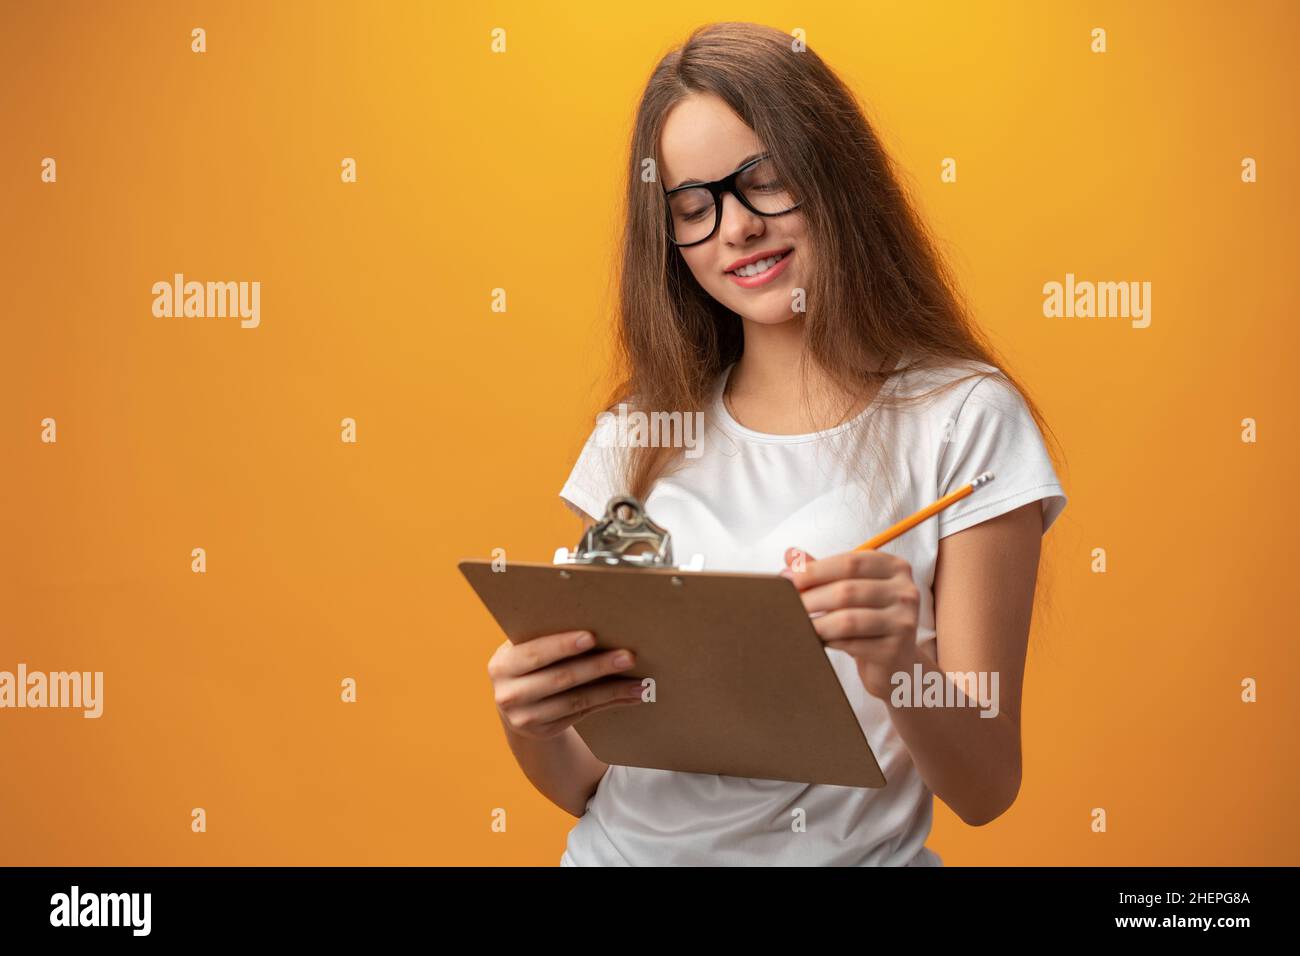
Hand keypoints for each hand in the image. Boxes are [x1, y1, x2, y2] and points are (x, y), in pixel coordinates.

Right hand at [487, 629, 644, 739]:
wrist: (517, 703)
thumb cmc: (531, 661)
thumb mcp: (526, 649)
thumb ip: (546, 636)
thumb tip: (598, 619)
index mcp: (502, 665)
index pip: (535, 653)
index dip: (562, 645)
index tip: (591, 637)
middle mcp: (509, 694)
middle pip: (560, 679)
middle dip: (597, 666)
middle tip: (628, 657)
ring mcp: (525, 718)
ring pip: (576, 701)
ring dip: (612, 690)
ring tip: (640, 682)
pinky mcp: (544, 732)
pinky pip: (582, 714)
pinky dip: (610, 702)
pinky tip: (631, 694)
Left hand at [780, 547, 922, 699]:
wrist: (895, 663)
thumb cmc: (867, 619)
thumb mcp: (848, 589)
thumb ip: (822, 571)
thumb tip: (789, 555)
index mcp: (895, 567)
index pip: (851, 562)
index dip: (816, 570)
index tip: (788, 579)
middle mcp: (906, 591)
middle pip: (847, 590)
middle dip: (812, 599)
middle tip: (788, 607)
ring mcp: (904, 621)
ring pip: (848, 620)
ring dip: (817, 624)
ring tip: (800, 625)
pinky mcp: (896, 649)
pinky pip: (853, 644)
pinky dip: (830, 642)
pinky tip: (820, 641)